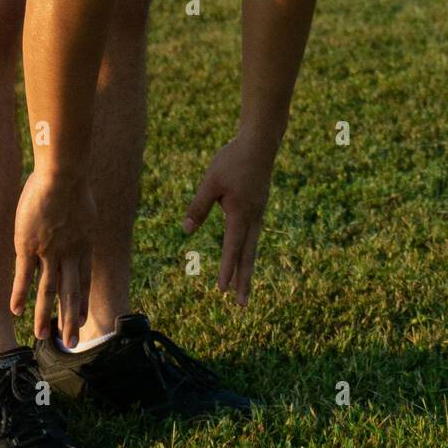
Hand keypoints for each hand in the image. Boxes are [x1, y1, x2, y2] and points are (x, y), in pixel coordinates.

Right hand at [9, 170, 95, 347]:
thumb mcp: (81, 204)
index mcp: (84, 243)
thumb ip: (77, 219)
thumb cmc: (72, 180)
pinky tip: (16, 313)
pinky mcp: (28, 247)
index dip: (81, 301)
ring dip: (45, 315)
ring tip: (42, 338)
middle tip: (70, 344)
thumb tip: (75, 219)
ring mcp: (49, 252)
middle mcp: (69, 253)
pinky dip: (20, 295)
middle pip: (70, 293)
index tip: (82, 320)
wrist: (63, 174)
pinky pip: (23, 276)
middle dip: (69, 320)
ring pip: (48, 291)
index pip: (84, 279)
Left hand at [182, 137, 273, 306]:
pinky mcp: (259, 206)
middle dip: (244, 281)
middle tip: (243, 305)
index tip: (222, 291)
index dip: (226, 270)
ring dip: (247, 268)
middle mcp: (253, 217)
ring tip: (243, 288)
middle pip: (248, 255)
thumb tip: (187, 230)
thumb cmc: (233, 160)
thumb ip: (199, 206)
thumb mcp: (210, 182)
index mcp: (239, 214)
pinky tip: (244, 254)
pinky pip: (254, 235)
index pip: (231, 248)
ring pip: (252, 246)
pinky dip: (249, 250)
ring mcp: (259, 212)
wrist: (261, 142)